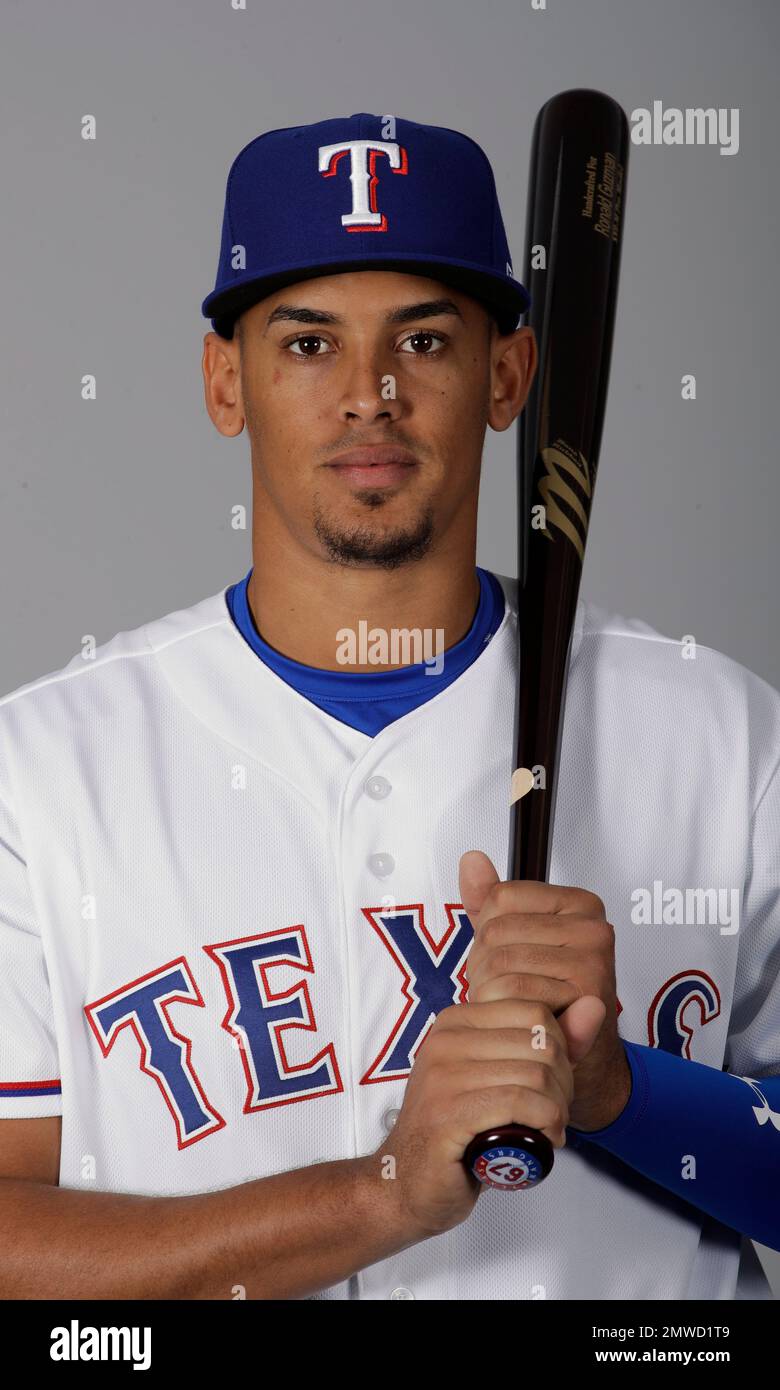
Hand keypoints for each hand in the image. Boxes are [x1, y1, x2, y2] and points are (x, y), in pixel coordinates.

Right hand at [375, 996, 574, 1239]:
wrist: (406, 1183)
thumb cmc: (460, 1131)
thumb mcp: (505, 1077)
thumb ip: (552, 1041)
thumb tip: (594, 1004)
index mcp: (456, 1021)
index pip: (535, 1009)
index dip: (561, 1049)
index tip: (554, 1084)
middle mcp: (445, 1040)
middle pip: (542, 1042)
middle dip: (564, 1083)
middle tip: (554, 1113)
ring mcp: (442, 1076)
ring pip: (537, 1074)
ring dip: (558, 1109)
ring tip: (549, 1128)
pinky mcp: (448, 1114)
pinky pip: (520, 1103)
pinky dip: (545, 1123)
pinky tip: (545, 1140)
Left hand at [459, 850, 631, 1132]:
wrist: (580, 1061)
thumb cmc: (546, 999)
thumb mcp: (515, 943)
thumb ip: (491, 902)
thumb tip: (472, 860)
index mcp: (579, 903)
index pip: (500, 899)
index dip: (488, 934)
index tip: (511, 958)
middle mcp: (593, 926)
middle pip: (497, 933)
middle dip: (487, 969)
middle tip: (511, 993)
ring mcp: (595, 958)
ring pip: (502, 965)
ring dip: (495, 996)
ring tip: (519, 1009)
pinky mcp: (589, 993)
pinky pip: (517, 994)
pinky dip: (509, 1015)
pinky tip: (528, 1022)